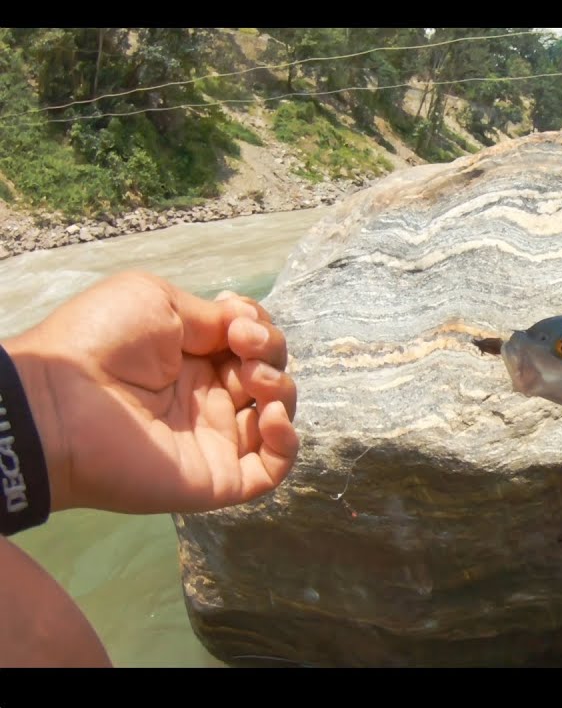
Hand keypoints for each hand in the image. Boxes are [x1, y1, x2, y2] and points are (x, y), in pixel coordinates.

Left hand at [0, 271, 298, 514]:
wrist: (59, 402)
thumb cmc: (99, 342)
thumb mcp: (157, 300)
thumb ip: (213, 316)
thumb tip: (246, 331)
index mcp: (193, 358)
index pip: (252, 344)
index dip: (259, 327)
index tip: (238, 320)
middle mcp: (208, 398)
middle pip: (270, 374)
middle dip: (271, 352)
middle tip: (244, 347)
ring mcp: (215, 439)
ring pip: (277, 417)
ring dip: (281, 390)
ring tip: (253, 380)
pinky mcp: (219, 477)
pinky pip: (272, 469)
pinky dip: (286, 442)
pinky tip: (269, 417)